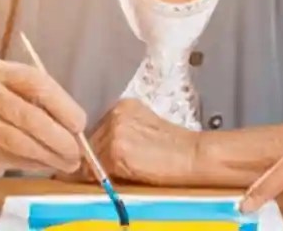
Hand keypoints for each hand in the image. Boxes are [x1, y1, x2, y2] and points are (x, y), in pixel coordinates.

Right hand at [0, 59, 87, 183]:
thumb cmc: (1, 114)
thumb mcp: (20, 98)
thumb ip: (46, 109)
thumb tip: (77, 132)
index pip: (36, 83)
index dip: (62, 104)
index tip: (80, 124)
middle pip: (28, 116)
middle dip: (58, 137)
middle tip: (76, 152)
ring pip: (20, 141)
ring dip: (49, 155)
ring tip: (68, 163)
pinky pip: (8, 156)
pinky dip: (34, 163)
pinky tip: (47, 165)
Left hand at [65, 99, 201, 185]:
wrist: (192, 155)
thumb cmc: (175, 147)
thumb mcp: (144, 128)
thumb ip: (122, 131)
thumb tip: (98, 149)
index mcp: (123, 105)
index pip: (97, 128)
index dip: (99, 146)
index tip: (105, 157)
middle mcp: (115, 114)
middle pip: (91, 141)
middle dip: (96, 157)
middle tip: (114, 168)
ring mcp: (115, 132)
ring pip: (92, 156)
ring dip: (99, 168)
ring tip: (122, 172)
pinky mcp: (116, 152)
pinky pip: (98, 169)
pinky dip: (104, 177)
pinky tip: (122, 176)